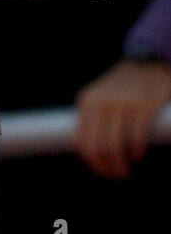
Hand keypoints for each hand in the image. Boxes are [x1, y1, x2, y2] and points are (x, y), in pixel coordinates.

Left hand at [74, 58, 170, 178]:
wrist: (152, 58)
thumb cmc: (126, 84)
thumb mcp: (101, 95)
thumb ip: (93, 117)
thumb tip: (89, 153)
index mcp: (87, 101)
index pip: (81, 142)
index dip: (90, 161)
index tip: (101, 170)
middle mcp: (102, 101)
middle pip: (97, 148)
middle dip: (106, 167)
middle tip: (116, 175)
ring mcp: (123, 102)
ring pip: (114, 147)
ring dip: (120, 165)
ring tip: (126, 170)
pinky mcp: (145, 103)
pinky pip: (136, 137)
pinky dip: (136, 152)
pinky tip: (137, 156)